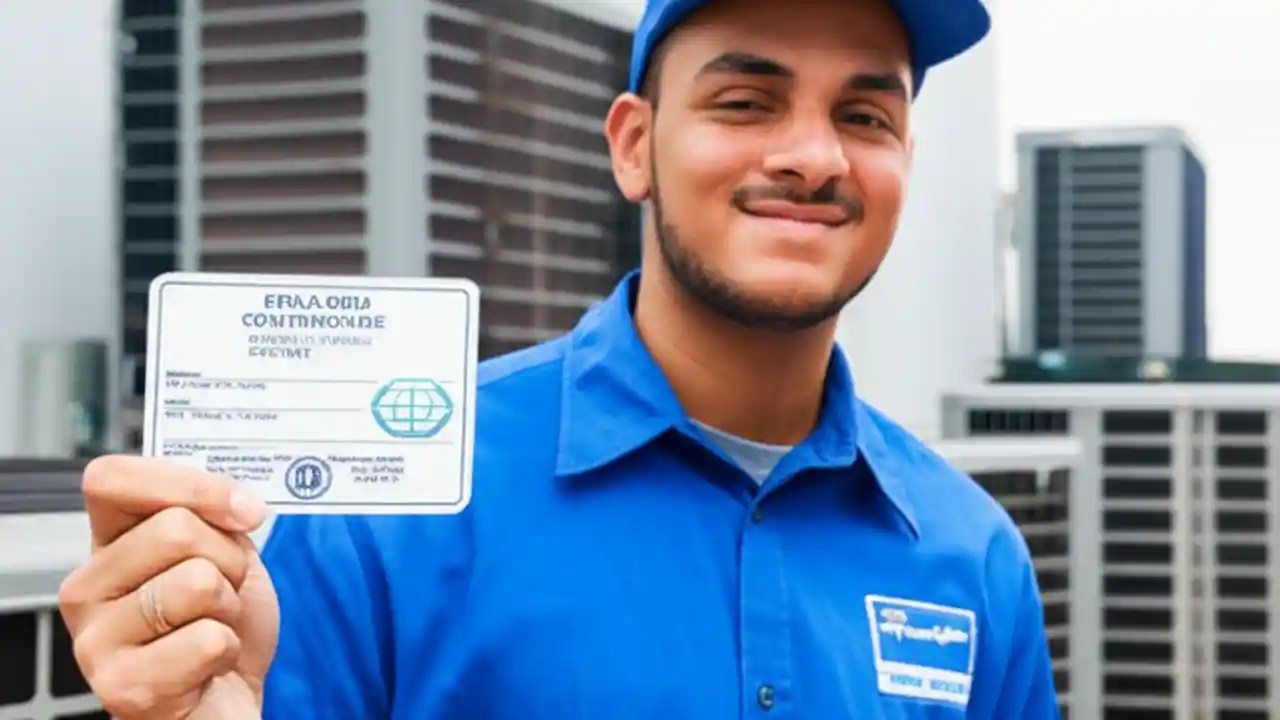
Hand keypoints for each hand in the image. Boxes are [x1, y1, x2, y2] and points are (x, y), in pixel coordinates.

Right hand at [59, 455, 279, 718]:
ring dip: (228, 607)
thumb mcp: (225, 552)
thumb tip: (237, 502)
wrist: (229, 697)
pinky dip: (227, 651)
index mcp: (107, 543)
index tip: (244, 511)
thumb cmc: (222, 623)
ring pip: (196, 583)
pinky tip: (205, 665)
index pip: (111, 478)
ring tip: (211, 628)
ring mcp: (94, 640)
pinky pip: (207, 639)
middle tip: (222, 593)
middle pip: (175, 529)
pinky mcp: (119, 687)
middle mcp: (86, 587)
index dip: (188, 483)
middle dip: (228, 560)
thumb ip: (215, 514)